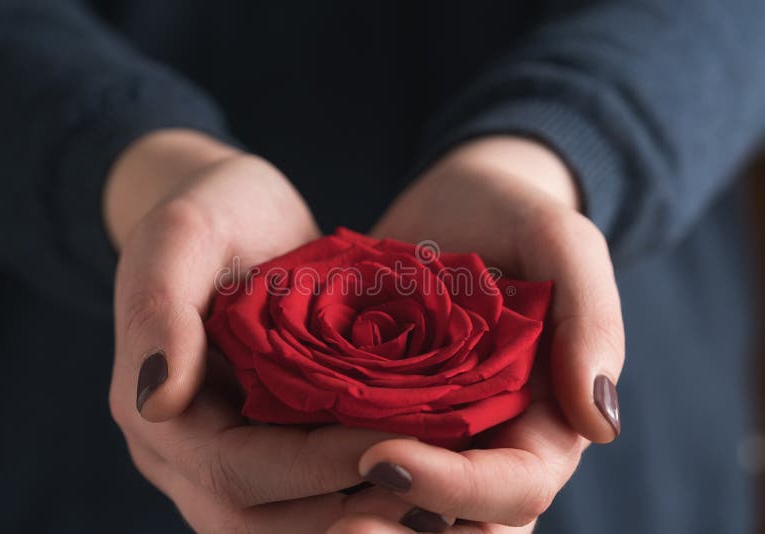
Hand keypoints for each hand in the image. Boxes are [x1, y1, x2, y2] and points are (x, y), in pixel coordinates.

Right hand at [104, 130, 416, 531]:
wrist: (239, 214)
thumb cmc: (211, 210)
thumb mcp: (181, 234)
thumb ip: (157, 311)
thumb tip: (158, 401)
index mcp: (156, 410)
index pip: (235, 470)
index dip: (315, 468)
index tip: (394, 446)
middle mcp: (188, 452)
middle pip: (259, 522)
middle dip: (344, 513)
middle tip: (426, 498)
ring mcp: (231, 452)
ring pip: (287, 521)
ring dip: (358, 515)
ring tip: (431, 504)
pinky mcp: (272, 443)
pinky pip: (311, 494)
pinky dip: (361, 493)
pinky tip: (417, 477)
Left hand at [331, 137, 624, 531]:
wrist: (455, 203)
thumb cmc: (514, 215)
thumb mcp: (561, 243)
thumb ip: (593, 322)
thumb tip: (600, 425)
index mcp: (546, 419)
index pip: (515, 486)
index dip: (457, 488)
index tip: (381, 456)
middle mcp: (493, 442)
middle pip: (465, 525)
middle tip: (340, 531)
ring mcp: (438, 435)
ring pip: (415, 515)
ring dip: (372, 526)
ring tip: (313, 526)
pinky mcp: (386, 417)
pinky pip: (364, 470)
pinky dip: (338, 488)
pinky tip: (291, 486)